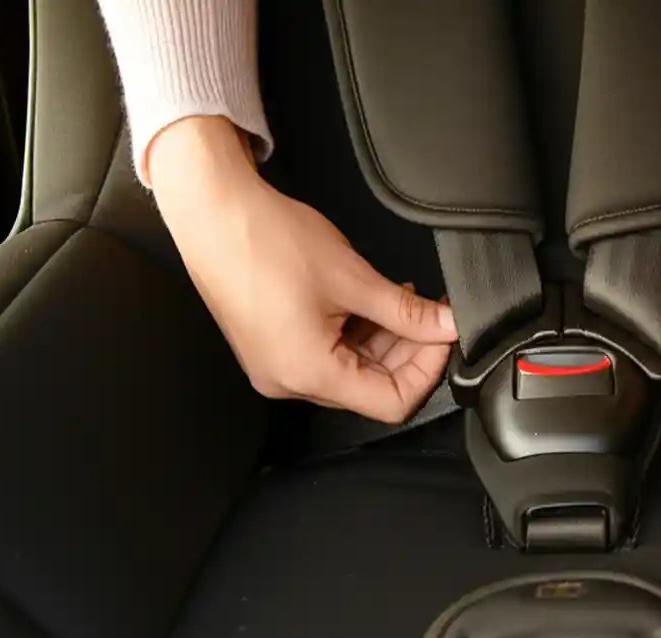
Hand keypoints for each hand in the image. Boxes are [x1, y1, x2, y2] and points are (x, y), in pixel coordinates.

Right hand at [148, 117, 457, 422]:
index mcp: (308, 373)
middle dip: (408, 351)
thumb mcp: (353, 278)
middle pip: (372, 387)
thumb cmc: (266, 240)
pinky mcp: (272, 348)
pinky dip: (355, 333)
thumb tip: (447, 326)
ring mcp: (278, 367)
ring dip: (383, 339)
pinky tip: (369, 301)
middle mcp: (289, 381)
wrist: (212, 212)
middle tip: (430, 313)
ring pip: (352, 370)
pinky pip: (327, 354)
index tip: (442, 336)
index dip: (427, 370)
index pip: (392, 403)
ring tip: (400, 298)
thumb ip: (408, 311)